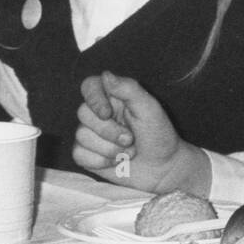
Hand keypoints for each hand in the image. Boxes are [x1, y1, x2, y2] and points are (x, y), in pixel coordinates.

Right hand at [74, 71, 209, 193]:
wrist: (163, 168)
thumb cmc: (159, 136)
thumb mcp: (150, 109)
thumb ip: (129, 90)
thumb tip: (106, 75)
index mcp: (114, 98)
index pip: (89, 86)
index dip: (94, 99)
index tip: (108, 113)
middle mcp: (99, 114)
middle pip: (83, 114)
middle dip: (109, 131)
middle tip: (131, 139)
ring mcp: (91, 134)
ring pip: (81, 136)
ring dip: (109, 149)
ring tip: (129, 151)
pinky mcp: (87, 155)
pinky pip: (79, 155)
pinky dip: (100, 161)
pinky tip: (116, 162)